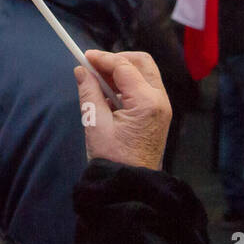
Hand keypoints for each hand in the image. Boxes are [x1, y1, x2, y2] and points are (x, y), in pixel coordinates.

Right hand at [75, 50, 171, 170]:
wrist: (130, 187)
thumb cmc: (113, 160)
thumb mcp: (95, 124)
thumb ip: (89, 92)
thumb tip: (81, 71)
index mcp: (146, 102)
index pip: (124, 67)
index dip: (102, 59)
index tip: (84, 57)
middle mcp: (160, 101)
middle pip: (142, 63)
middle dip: (117, 60)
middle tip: (95, 66)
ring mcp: (162, 108)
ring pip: (145, 73)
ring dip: (122, 72)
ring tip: (99, 81)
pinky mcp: (158, 114)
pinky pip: (145, 88)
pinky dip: (128, 84)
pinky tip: (109, 95)